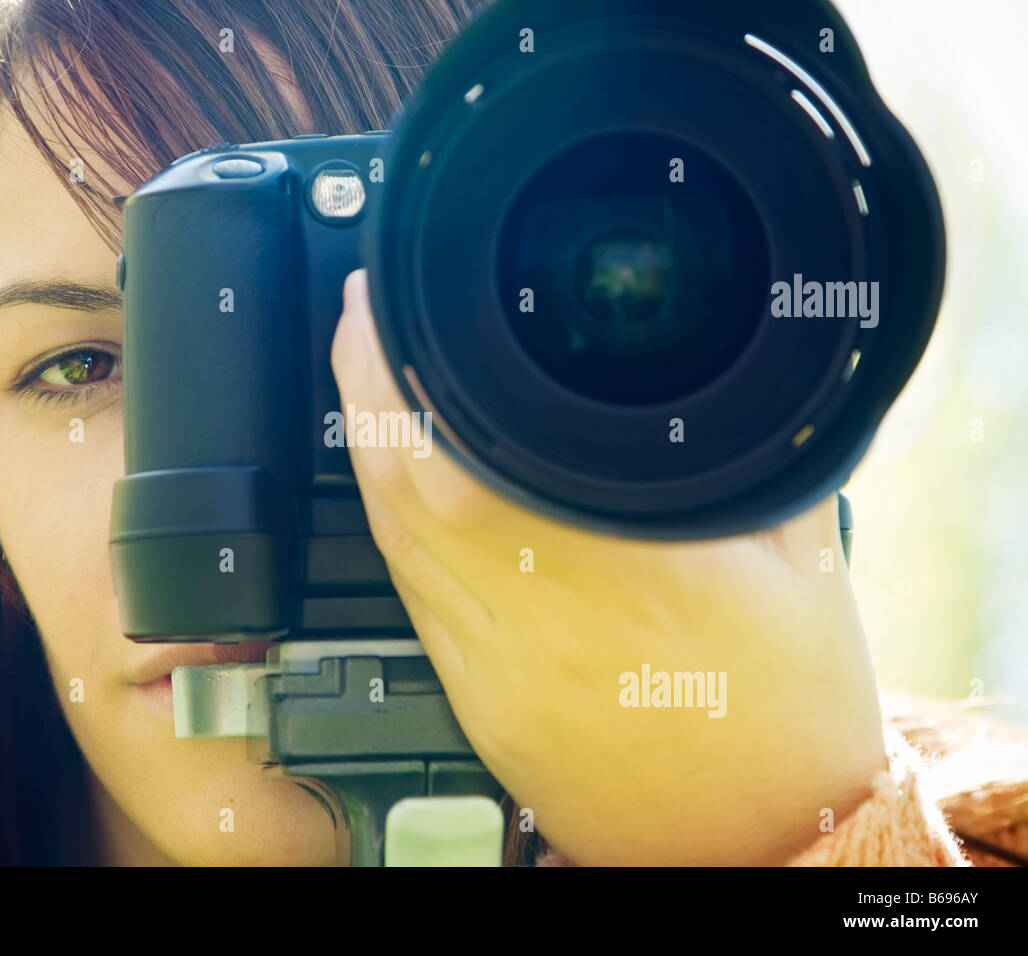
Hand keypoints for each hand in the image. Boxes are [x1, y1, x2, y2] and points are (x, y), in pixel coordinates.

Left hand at [331, 269, 887, 864]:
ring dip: (364, 447)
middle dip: (360, 383)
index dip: (397, 365)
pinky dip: (389, 520)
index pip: (459, 443)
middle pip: (393, 480)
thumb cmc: (788, 714)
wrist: (755, 844)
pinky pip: (406, 590)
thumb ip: (753, 458)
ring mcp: (487, 662)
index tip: (389, 302)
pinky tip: (400, 482)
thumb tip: (733, 377)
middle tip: (364, 317)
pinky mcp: (475, 697)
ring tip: (371, 380)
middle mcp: (526, 610)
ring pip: (387, 534)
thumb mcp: (802, 557)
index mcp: (607, 562)